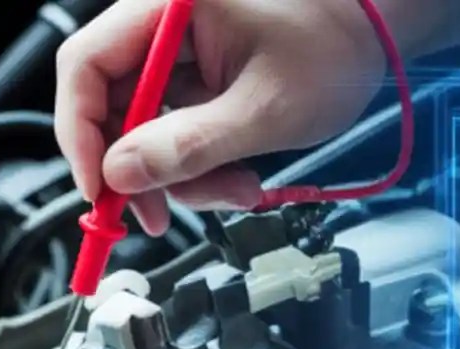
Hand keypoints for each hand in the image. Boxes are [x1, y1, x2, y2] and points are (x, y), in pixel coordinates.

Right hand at [54, 0, 391, 235]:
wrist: (379, 34)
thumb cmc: (336, 46)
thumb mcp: (263, 110)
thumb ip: (188, 145)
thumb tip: (123, 175)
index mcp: (167, 7)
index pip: (85, 65)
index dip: (80, 133)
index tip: (100, 189)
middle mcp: (162, 26)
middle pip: (108, 104)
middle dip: (138, 169)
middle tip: (156, 217)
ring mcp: (178, 56)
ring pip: (144, 129)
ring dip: (181, 176)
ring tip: (234, 191)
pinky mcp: (197, 81)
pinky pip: (176, 132)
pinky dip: (201, 166)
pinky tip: (238, 178)